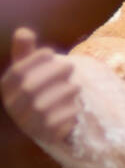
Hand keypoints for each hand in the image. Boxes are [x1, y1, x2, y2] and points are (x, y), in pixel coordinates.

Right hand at [1, 27, 81, 145]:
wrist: (48, 120)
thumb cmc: (39, 84)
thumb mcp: (30, 66)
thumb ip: (25, 49)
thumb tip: (23, 32)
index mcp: (7, 90)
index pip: (16, 73)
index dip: (34, 60)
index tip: (49, 52)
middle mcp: (14, 109)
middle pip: (31, 88)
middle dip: (54, 72)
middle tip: (70, 65)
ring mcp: (29, 125)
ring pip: (48, 104)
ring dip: (66, 90)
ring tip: (74, 87)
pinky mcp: (47, 136)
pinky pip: (62, 119)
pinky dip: (71, 109)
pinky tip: (73, 105)